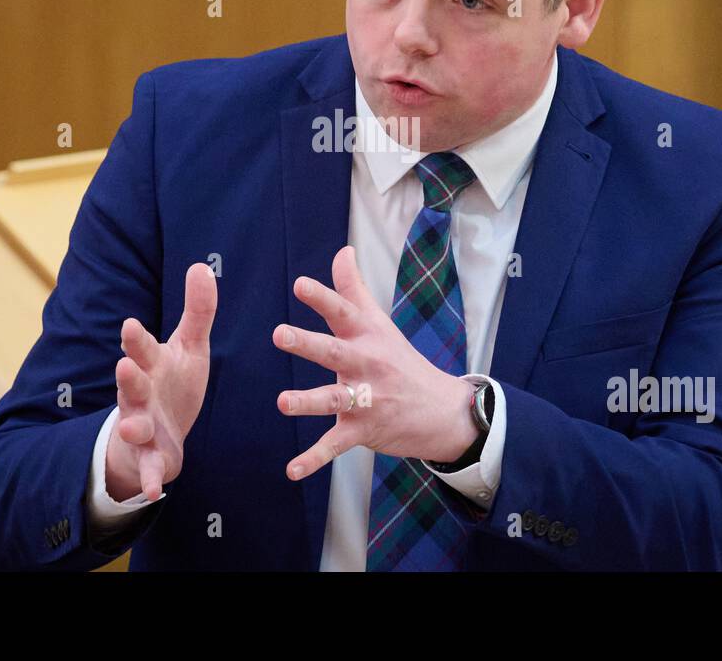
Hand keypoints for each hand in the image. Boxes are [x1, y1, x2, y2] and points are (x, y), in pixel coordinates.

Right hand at [106, 262, 216, 501]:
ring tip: (135, 424)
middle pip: (131, 385)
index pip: (142, 349)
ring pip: (134, 424)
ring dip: (133, 424)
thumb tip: (200, 265)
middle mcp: (140, 395)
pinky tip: (154, 491)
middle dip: (127, 377)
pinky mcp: (151, 457)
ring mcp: (142, 427)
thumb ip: (197, 311)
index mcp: (150, 366)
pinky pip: (149, 469)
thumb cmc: (172, 383)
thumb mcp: (188, 348)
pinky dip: (150, 479)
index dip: (136, 339)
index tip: (131, 325)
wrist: (160, 434)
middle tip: (124, 366)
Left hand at [273, 245, 478, 480]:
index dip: (322, 298)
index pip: (342, 312)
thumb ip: (353, 288)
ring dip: (308, 401)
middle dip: (307, 343)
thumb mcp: (379, 323)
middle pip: (334, 351)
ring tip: (283, 402)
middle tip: (280, 334)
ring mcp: (365, 399)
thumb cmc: (401, 361)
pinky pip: (335, 446)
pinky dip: (314, 459)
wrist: (442, 410)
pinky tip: (292, 470)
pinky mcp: (363, 430)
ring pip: (333, 400)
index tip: (300, 285)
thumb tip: (342, 250)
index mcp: (366, 337)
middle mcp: (365, 365)